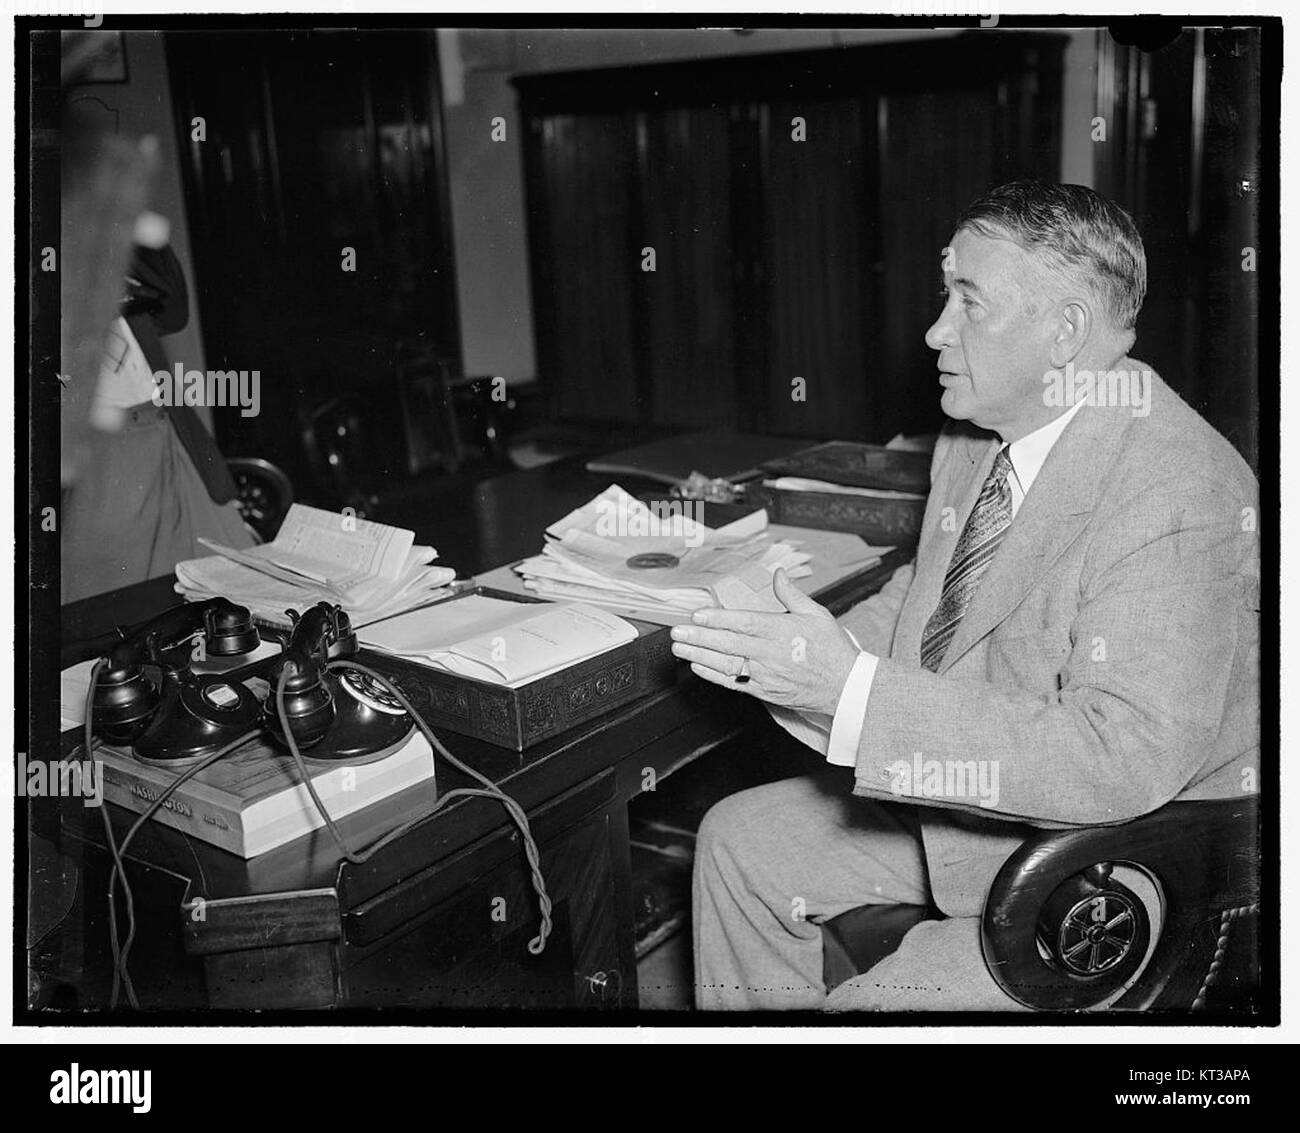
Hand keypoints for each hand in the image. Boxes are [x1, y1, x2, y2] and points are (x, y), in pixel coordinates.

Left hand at [669, 568, 860, 715]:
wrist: (845, 688)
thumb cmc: (832, 650)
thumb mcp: (817, 614)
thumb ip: (792, 594)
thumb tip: (777, 574)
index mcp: (782, 631)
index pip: (744, 623)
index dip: (718, 619)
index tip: (697, 615)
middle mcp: (771, 654)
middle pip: (729, 644)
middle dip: (699, 637)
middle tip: (677, 632)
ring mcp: (766, 675)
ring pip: (727, 665)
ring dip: (700, 656)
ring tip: (679, 649)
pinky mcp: (764, 691)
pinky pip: (734, 683)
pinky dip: (714, 676)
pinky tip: (698, 667)